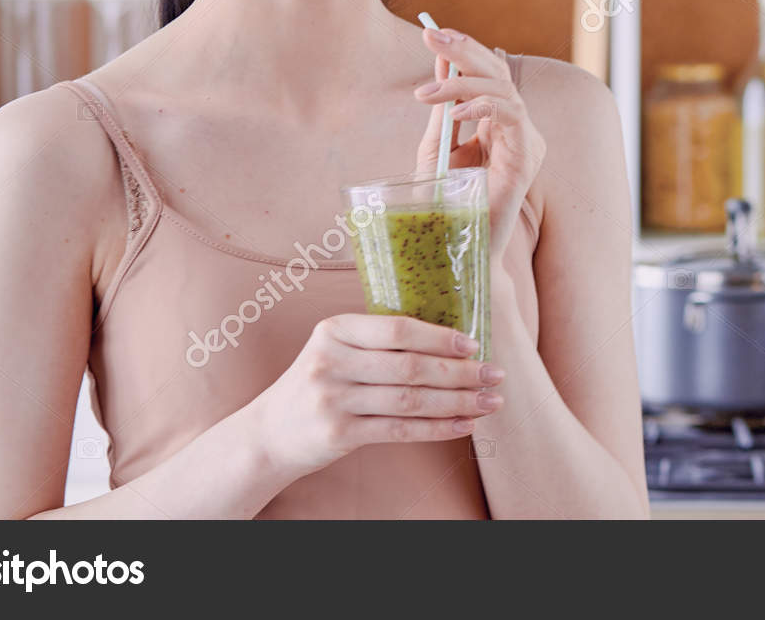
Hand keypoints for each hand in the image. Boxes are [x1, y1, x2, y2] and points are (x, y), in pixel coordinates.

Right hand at [248, 314, 504, 480]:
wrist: (269, 433)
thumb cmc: (318, 383)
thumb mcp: (336, 350)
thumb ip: (379, 342)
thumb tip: (451, 341)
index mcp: (334, 330)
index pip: (396, 329)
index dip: (439, 337)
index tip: (473, 345)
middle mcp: (331, 362)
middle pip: (409, 367)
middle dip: (460, 372)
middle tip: (495, 374)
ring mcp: (333, 400)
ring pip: (410, 401)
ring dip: (457, 401)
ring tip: (489, 402)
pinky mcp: (339, 434)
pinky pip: (400, 431)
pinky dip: (437, 428)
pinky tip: (464, 424)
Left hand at [413, 27, 545, 266]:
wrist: (458, 247)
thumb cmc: (448, 203)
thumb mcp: (437, 147)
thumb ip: (442, 109)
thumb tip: (440, 62)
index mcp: (497, 121)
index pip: (486, 73)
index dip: (464, 49)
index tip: (433, 31)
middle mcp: (516, 127)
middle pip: (498, 72)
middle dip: (465, 50)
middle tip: (433, 36)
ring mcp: (526, 141)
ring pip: (503, 90)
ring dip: (463, 83)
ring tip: (426, 93)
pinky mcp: (528, 158)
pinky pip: (510, 117)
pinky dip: (483, 108)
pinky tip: (455, 113)